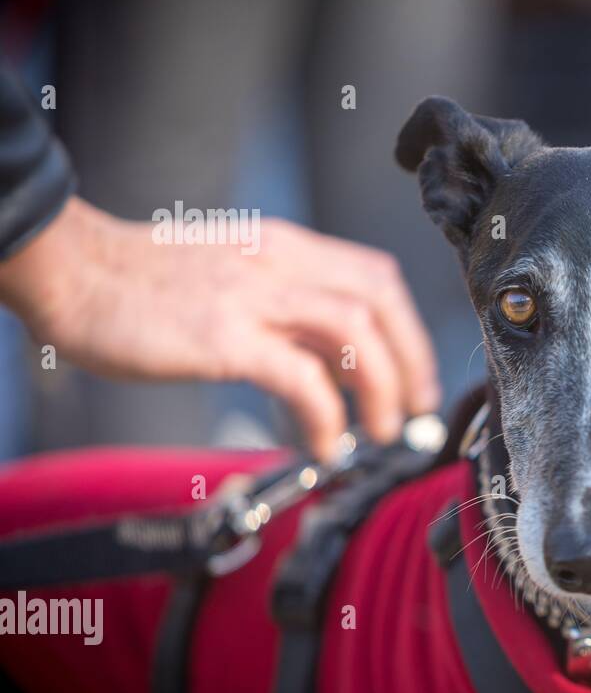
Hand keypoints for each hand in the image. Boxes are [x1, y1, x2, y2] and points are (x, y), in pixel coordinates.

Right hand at [0, 197, 439, 458]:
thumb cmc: (144, 283)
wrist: (71, 270)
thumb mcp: (234, 277)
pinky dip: (327, 415)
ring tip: (383, 433)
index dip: (410, 329)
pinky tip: (327, 444)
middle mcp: (281, 264)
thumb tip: (335, 363)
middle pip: (381, 300)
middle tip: (416, 410)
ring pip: (356, 333)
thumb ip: (286, 309)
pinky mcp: (225, 337)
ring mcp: (254, 297)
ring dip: (383, 388)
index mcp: (286, 248)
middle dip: (413, 360)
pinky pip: (301, 377)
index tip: (416, 375)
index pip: (377, 277)